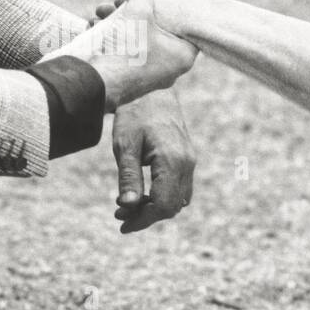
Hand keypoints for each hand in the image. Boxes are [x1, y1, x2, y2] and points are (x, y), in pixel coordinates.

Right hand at [44, 0, 197, 110]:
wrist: (94, 85)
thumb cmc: (125, 50)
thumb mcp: (138, 10)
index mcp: (182, 56)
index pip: (182, 24)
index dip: (166, 6)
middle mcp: (168, 70)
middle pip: (154, 29)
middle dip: (132, 10)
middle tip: (117, 1)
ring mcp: (146, 77)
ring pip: (134, 39)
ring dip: (116, 21)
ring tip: (99, 12)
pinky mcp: (125, 80)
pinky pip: (122, 53)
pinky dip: (109, 37)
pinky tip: (93, 26)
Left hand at [112, 87, 195, 232]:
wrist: (151, 86)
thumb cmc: (134, 113)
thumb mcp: (125, 145)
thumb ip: (128, 177)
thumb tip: (128, 207)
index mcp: (173, 161)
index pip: (163, 205)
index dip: (143, 219)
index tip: (122, 223)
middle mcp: (187, 163)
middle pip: (172, 206)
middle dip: (147, 215)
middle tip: (119, 214)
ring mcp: (190, 160)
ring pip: (179, 199)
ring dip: (156, 207)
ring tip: (128, 204)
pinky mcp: (187, 156)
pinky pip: (180, 187)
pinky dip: (164, 195)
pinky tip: (142, 191)